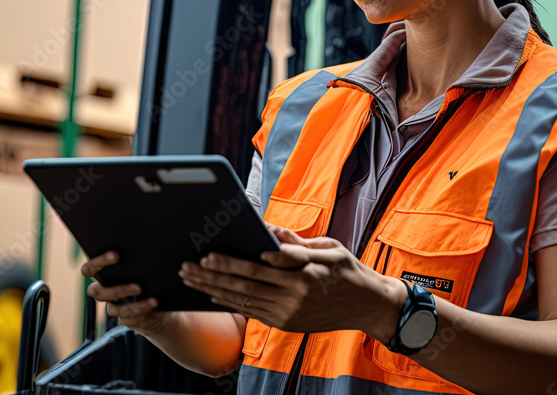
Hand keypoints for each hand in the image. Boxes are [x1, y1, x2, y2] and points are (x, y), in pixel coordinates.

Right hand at [81, 251, 175, 335]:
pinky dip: (140, 307)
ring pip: (111, 306)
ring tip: (141, 288)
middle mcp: (105, 292)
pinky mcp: (125, 318)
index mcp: (105, 276)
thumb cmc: (149, 279)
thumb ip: (137, 260)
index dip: (98, 262)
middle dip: (113, 285)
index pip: (89, 270)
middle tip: (136, 285)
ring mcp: (114, 307)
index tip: (115, 255)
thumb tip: (143, 246)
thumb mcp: (145, 267)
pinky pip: (127, 315)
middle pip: (95, 291)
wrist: (160, 305)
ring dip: (125, 295)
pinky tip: (152, 302)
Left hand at [179, 228, 402, 337]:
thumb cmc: (348, 270)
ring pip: (245, 299)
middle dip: (213, 275)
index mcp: (307, 271)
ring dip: (214, 289)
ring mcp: (290, 312)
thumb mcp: (328, 247)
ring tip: (192, 279)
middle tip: (188, 266)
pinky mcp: (287, 324)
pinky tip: (213, 295)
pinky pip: (252, 313)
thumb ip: (296, 242)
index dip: (233, 261)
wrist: (368, 306)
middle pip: (246, 283)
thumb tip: (267, 230)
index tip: (210, 255)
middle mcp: (297, 294)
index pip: (261, 265)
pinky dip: (230, 304)